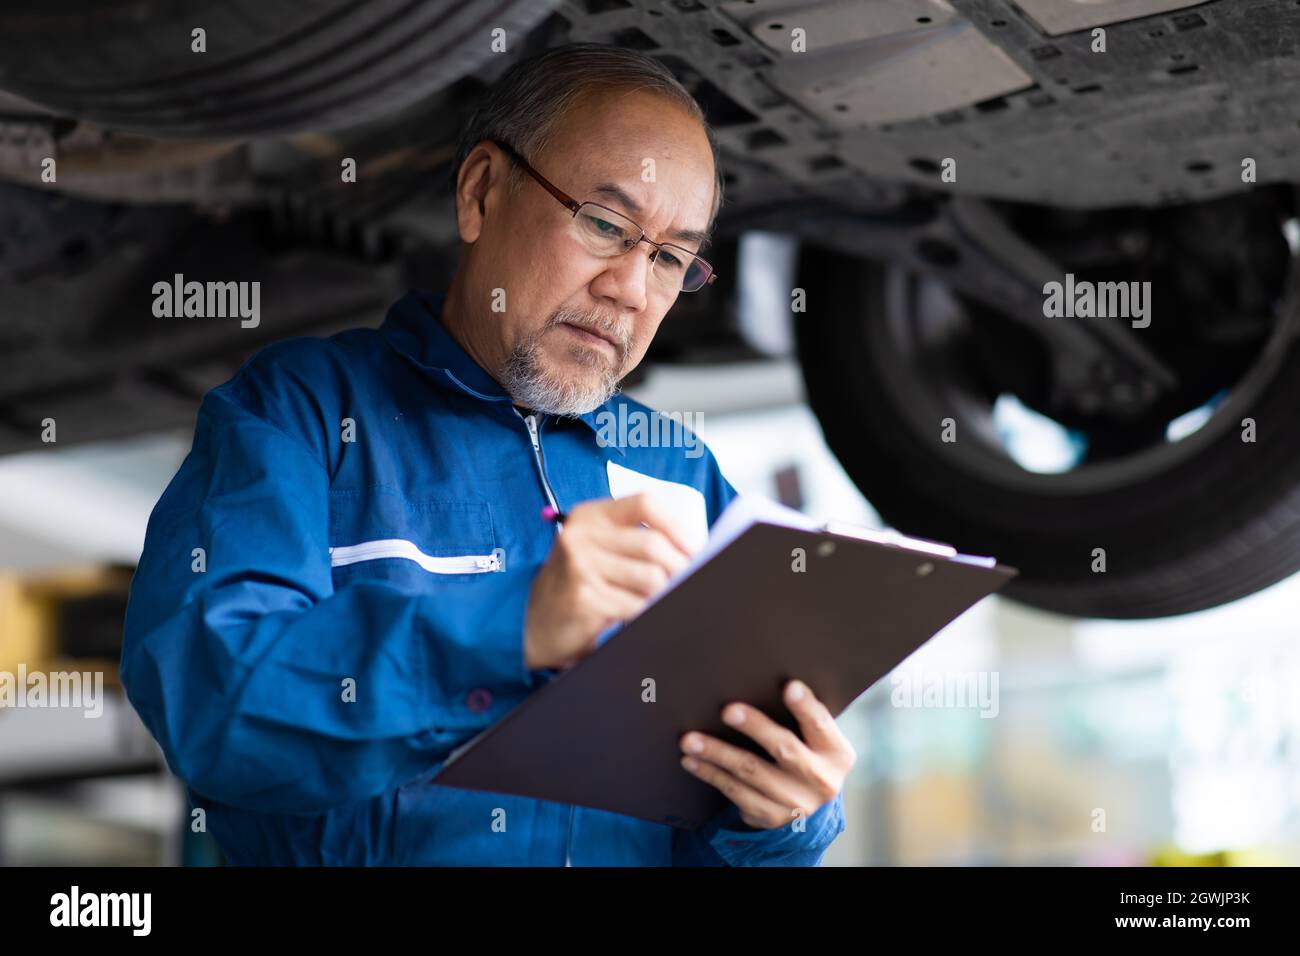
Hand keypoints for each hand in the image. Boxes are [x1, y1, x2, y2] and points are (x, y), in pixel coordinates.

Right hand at [524, 493, 695, 670]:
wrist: (534, 624)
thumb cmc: (578, 585)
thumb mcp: (599, 551)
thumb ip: (635, 542)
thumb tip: (694, 551)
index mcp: (590, 516)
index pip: (645, 503)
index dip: (677, 526)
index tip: (695, 549)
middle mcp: (581, 535)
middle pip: (653, 545)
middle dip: (680, 568)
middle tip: (688, 583)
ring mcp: (579, 566)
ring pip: (651, 578)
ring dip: (665, 594)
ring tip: (662, 601)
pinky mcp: (583, 598)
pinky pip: (636, 606)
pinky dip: (648, 614)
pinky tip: (642, 618)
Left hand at [679, 679, 855, 829]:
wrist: (810, 807)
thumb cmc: (808, 755)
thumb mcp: (818, 740)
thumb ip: (803, 718)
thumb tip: (762, 679)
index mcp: (836, 753)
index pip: (821, 724)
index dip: (805, 706)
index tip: (789, 687)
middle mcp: (820, 780)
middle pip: (784, 749)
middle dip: (755, 727)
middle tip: (727, 710)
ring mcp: (796, 803)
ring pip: (751, 772)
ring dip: (717, 754)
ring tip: (691, 740)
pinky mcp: (771, 816)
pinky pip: (735, 792)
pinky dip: (711, 774)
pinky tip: (692, 761)